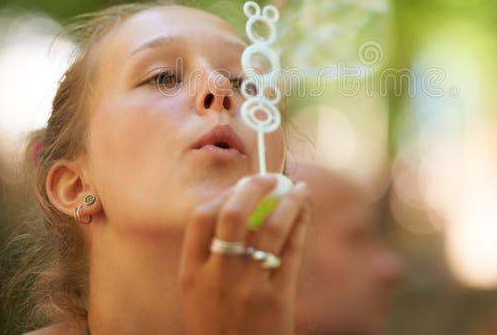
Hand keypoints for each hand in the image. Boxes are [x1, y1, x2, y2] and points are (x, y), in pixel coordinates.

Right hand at [180, 174, 310, 334]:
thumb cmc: (220, 330)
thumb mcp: (198, 298)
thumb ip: (209, 261)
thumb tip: (238, 211)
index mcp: (191, 276)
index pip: (200, 218)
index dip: (222, 194)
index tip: (239, 186)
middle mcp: (217, 277)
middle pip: (234, 212)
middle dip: (254, 186)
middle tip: (270, 177)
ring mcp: (248, 288)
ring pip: (271, 226)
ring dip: (288, 199)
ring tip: (298, 188)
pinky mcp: (276, 299)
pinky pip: (292, 249)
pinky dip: (300, 223)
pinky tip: (304, 210)